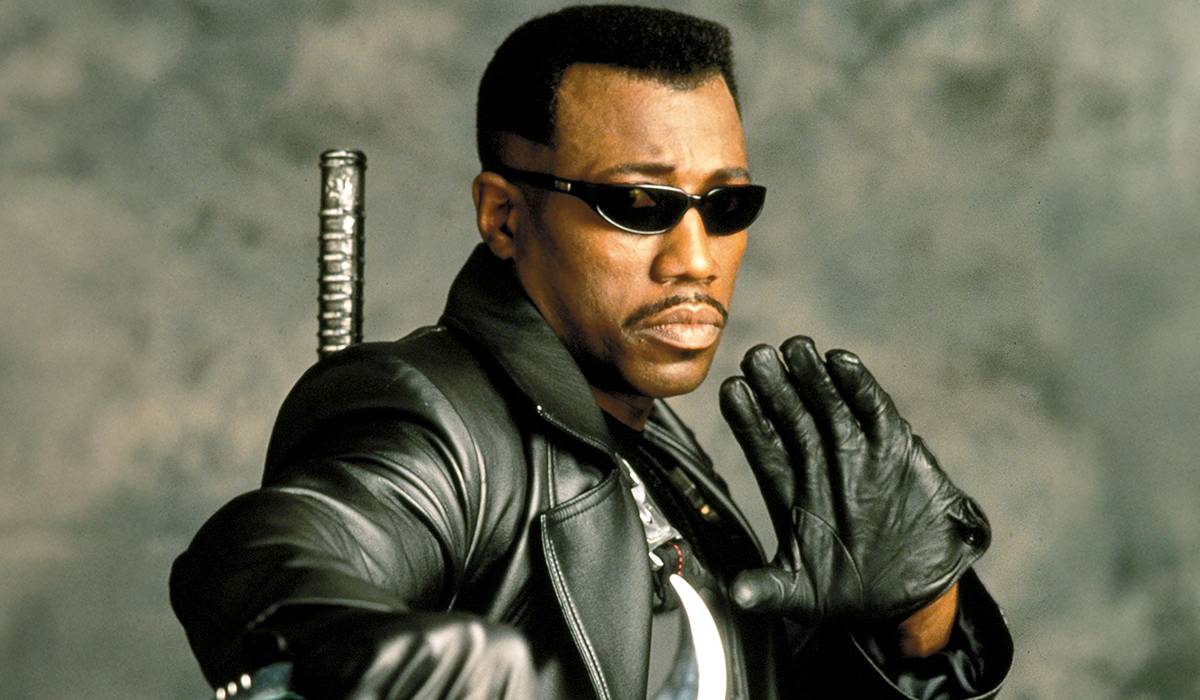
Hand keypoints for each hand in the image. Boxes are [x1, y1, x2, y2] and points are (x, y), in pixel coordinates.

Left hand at [718, 336, 989, 622]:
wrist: (910, 594)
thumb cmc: (846, 593)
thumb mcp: (801, 596)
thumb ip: (769, 589)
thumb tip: (738, 595)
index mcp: (788, 492)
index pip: (762, 447)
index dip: (748, 419)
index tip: (732, 390)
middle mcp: (817, 464)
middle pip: (791, 416)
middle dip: (775, 385)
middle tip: (759, 355)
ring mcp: (855, 453)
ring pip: (827, 404)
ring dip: (813, 376)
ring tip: (797, 348)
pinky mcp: (894, 449)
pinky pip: (874, 411)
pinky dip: (860, 387)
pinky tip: (842, 362)